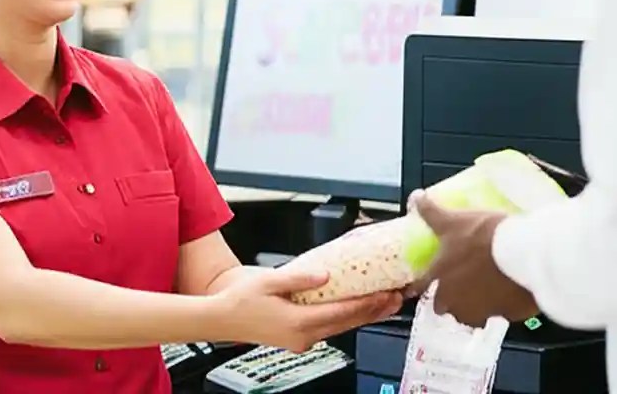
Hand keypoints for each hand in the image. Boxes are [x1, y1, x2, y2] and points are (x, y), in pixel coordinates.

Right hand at [214, 267, 401, 352]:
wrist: (219, 319)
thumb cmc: (239, 300)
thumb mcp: (269, 281)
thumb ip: (299, 278)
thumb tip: (326, 275)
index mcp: (298, 322)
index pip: (343, 313)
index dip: (368, 304)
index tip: (387, 294)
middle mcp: (303, 335)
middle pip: (348, 323)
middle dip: (375, 310)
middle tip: (397, 297)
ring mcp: (301, 340)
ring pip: (341, 328)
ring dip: (364, 315)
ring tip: (386, 303)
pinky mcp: (298, 338)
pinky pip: (330, 328)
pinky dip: (347, 318)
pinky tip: (358, 309)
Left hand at [407, 191, 539, 327]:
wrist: (522, 252)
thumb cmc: (484, 236)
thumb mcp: (454, 220)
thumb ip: (431, 213)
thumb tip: (416, 197)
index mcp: (440, 278)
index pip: (420, 288)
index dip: (423, 284)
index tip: (429, 280)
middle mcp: (456, 301)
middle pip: (446, 307)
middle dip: (451, 300)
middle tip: (463, 284)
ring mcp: (482, 312)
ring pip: (474, 316)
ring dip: (477, 306)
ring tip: (489, 288)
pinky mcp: (508, 316)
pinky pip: (503, 314)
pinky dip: (505, 305)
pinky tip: (511, 290)